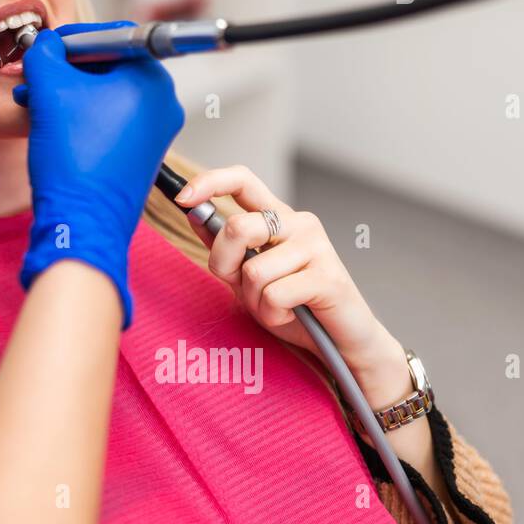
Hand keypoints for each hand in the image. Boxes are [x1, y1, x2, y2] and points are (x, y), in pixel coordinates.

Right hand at [13, 22, 185, 328]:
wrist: (82, 222)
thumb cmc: (74, 159)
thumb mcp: (49, 91)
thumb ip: (45, 53)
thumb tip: (46, 44)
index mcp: (151, 79)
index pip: (110, 36)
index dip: (70, 40)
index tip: (45, 48)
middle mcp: (162, 103)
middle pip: (108, 66)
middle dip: (65, 71)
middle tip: (35, 78)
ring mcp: (154, 132)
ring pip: (105, 95)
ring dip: (67, 95)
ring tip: (34, 104)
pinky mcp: (141, 154)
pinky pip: (109, 121)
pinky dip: (79, 117)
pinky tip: (50, 125)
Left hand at [173, 164, 408, 401]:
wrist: (340, 343)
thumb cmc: (294, 307)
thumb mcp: (247, 277)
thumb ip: (224, 247)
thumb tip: (193, 214)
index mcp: (278, 218)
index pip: (243, 180)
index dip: (210, 182)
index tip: (183, 197)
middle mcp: (299, 224)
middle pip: (238, 227)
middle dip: (225, 264)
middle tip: (243, 287)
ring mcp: (317, 247)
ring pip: (254, 270)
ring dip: (255, 300)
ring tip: (279, 306)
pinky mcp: (328, 277)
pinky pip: (275, 295)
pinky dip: (274, 314)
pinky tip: (293, 314)